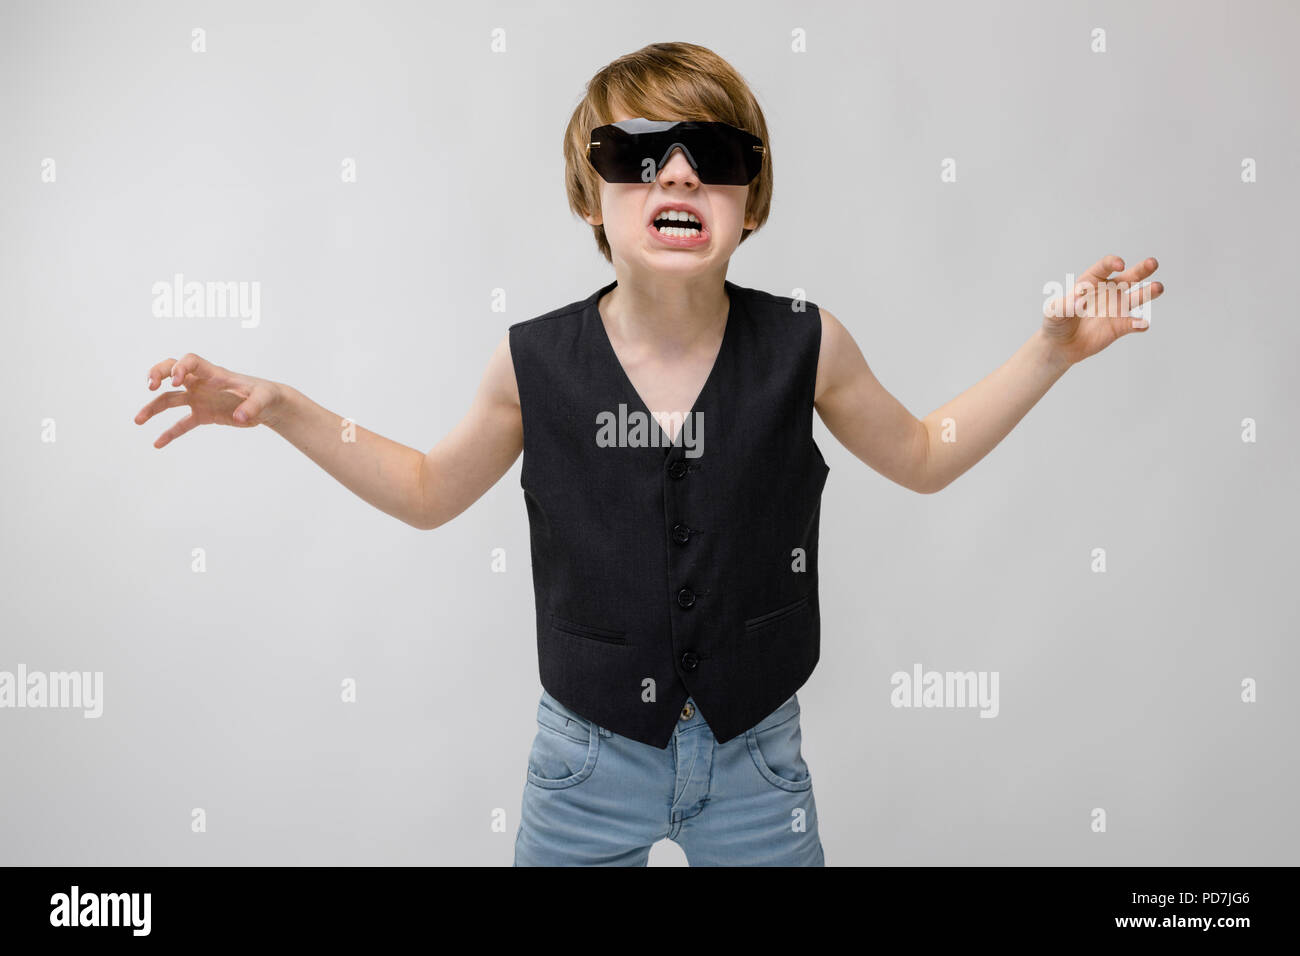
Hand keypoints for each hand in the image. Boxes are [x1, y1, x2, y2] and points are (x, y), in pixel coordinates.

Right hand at [134, 353, 282, 448]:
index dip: (180, 367)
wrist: (269, 406)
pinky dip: (170, 433)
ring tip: (138, 420)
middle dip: (157, 374)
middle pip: (171, 370)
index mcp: (215, 374)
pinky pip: (181, 423)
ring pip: (170, 399)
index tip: (176, 381)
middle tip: (150, 386)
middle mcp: (202, 383)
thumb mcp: (264, 398)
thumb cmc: (266, 395)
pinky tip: (157, 443)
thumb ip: (252, 406)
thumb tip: (239, 417)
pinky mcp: (203, 415)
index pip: (191, 361)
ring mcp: (200, 398)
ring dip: (153, 407)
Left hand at [1041, 255, 1164, 367]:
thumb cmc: (1056, 323)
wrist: (1061, 345)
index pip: (1105, 267)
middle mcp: (1109, 291)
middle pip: (1128, 277)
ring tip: (1159, 287)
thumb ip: (1063, 305)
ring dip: (1148, 292)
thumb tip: (1076, 302)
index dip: (1113, 263)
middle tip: (1153, 263)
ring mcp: (1116, 308)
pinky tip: (1142, 324)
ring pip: (1137, 297)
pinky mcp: (1120, 326)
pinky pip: (1133, 324)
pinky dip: (1138, 324)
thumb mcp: (1054, 312)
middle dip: (1141, 269)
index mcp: (1091, 282)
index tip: (1120, 265)